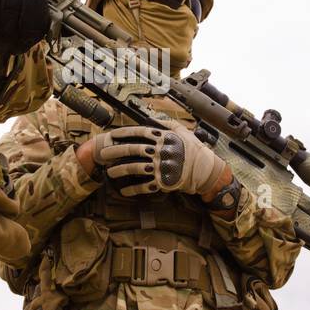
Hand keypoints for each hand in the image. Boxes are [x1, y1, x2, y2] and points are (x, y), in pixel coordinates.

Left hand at [80, 124, 228, 198]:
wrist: (206, 171)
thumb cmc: (195, 150)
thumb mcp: (184, 132)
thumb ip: (168, 124)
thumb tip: (155, 118)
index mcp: (163, 138)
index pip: (139, 133)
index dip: (124, 133)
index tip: (112, 135)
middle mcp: (160, 151)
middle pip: (132, 149)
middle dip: (115, 151)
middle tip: (103, 153)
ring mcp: (160, 167)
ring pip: (134, 168)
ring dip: (120, 170)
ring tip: (109, 172)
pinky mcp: (163, 182)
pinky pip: (144, 186)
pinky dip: (132, 189)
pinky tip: (123, 191)